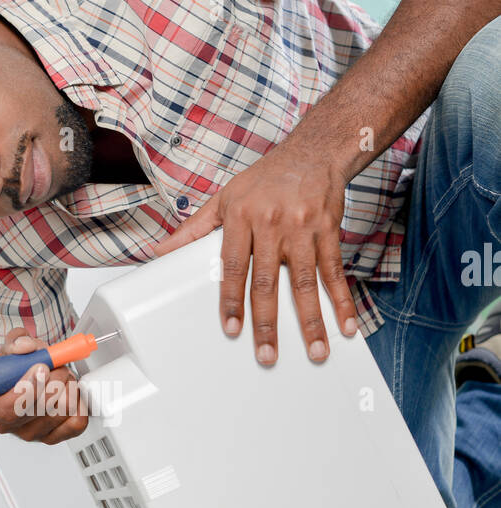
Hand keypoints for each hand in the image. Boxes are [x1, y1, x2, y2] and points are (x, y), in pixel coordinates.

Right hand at [0, 328, 88, 443]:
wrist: (29, 378)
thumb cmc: (15, 370)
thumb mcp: (10, 348)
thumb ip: (15, 342)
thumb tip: (25, 346)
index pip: (8, 409)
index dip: (28, 389)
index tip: (42, 367)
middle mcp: (10, 424)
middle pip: (40, 409)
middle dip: (56, 379)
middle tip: (57, 364)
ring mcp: (32, 434)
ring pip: (63, 410)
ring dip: (68, 386)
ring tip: (62, 376)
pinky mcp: (54, 437)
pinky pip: (77, 422)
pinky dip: (79, 401)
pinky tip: (68, 391)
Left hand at [153, 145, 358, 364]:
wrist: (313, 151)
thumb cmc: (265, 179)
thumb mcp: (224, 198)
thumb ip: (193, 230)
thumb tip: (160, 252)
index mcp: (241, 217)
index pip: (233, 267)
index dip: (231, 300)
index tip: (232, 329)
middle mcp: (272, 224)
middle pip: (268, 283)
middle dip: (267, 324)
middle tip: (267, 356)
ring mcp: (303, 229)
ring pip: (305, 283)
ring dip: (311, 321)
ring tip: (315, 351)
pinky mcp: (329, 231)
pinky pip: (334, 271)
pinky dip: (342, 300)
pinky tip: (346, 324)